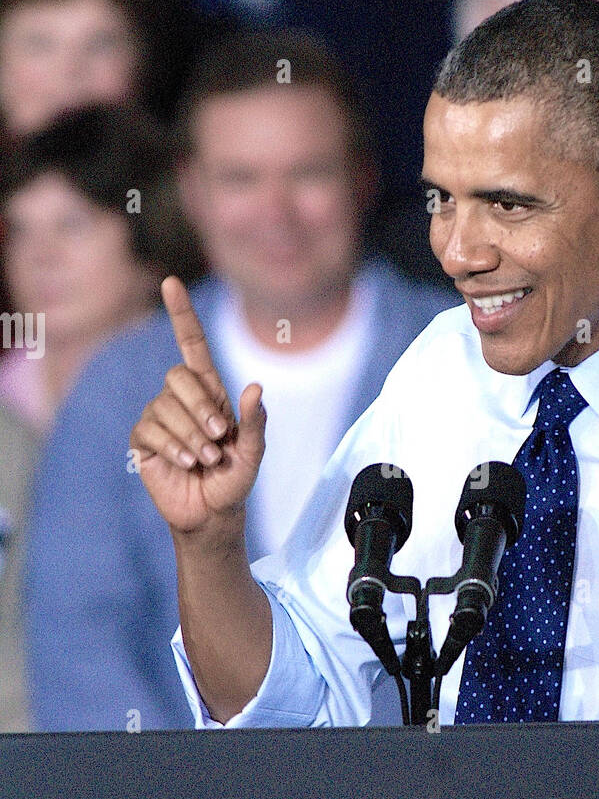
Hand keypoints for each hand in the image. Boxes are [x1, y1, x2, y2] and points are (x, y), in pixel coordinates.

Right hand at [130, 277, 266, 536]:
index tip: (171, 283)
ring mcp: (159, 418)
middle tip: (219, 439)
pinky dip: (173, 446)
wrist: (212, 515)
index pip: (191, 346)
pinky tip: (186, 462)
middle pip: (178, 376)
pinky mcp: (143, 440)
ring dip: (191, 435)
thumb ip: (256, 423)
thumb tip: (256, 388)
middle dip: (201, 407)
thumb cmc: (234, 482)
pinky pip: (150, 428)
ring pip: (165, 404)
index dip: (181, 315)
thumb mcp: (254, 454)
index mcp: (210, 393)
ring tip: (206, 460)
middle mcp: (182, 400)